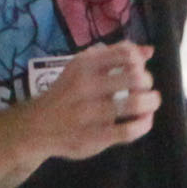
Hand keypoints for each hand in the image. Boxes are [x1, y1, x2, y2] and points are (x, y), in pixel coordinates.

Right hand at [27, 42, 158, 160]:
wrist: (36, 127)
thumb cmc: (67, 93)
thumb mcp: (83, 68)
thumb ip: (115, 56)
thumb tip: (149, 50)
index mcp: (83, 65)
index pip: (126, 54)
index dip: (139, 61)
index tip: (136, 69)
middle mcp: (86, 86)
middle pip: (135, 77)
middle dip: (146, 81)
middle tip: (143, 88)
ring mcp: (90, 113)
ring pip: (135, 104)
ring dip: (151, 102)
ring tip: (150, 102)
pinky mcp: (95, 137)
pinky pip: (129, 130)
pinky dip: (144, 124)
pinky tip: (143, 120)